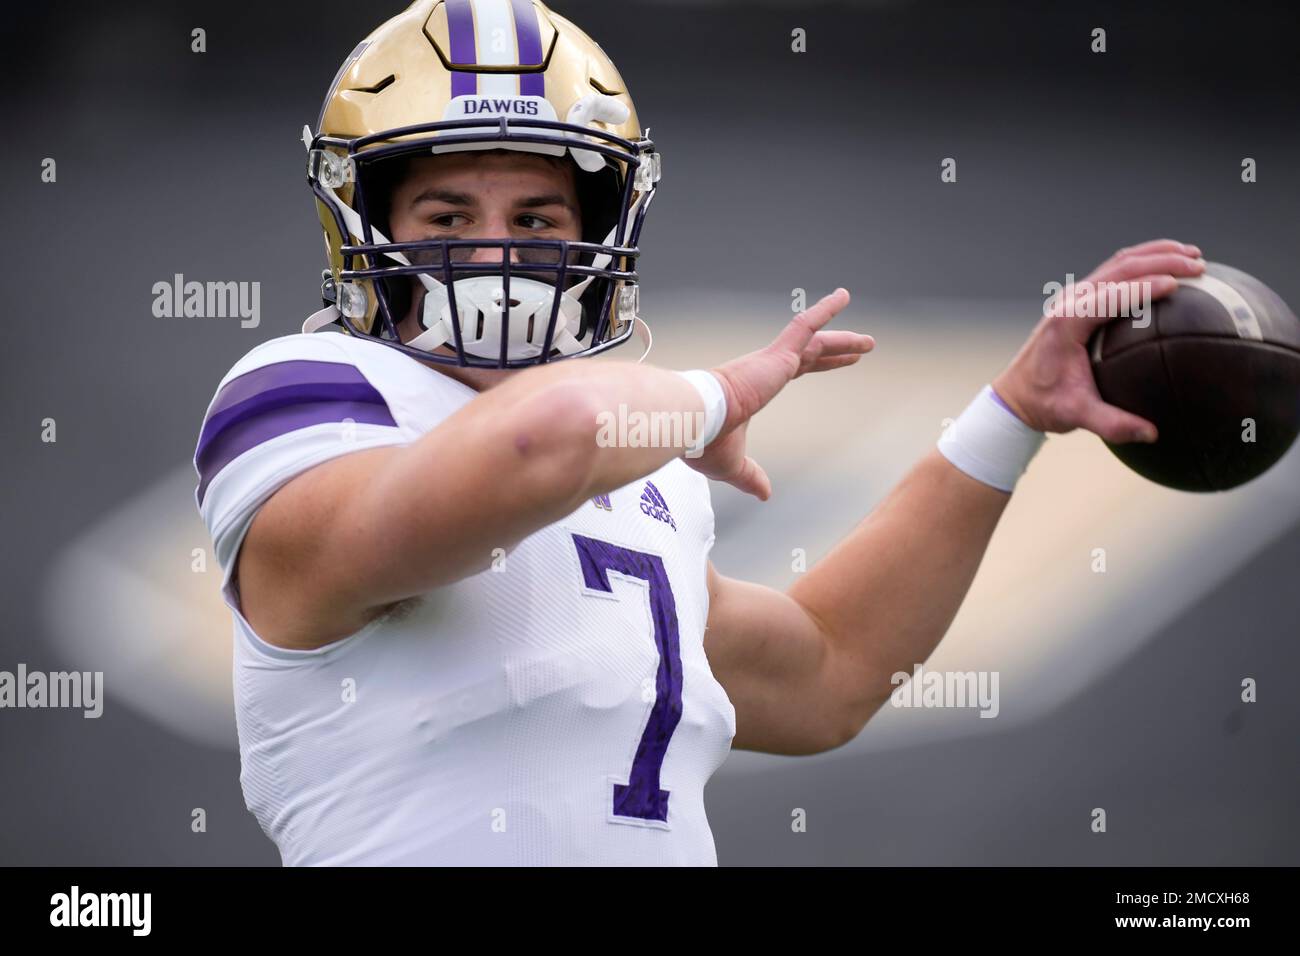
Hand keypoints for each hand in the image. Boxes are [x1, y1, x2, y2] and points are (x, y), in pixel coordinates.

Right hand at [688, 288, 873, 498]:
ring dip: (843, 340)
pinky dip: (825, 310)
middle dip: (836, 352)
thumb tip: (764, 495)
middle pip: (810, 355)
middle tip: (860, 349)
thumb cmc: (703, 441)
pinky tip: (844, 297)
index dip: (819, 366)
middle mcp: (764, 370)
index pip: (794, 371)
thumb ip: (751, 476)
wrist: (692, 422)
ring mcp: (771, 361)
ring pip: (815, 342)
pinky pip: (805, 325)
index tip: (840, 362)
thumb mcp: (734, 465)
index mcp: (755, 389)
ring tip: (870, 342)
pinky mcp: (776, 356)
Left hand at [992, 239, 1204, 442]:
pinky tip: (1171, 267)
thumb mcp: (1075, 416)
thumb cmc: (1045, 404)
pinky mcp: (1081, 298)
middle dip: (1162, 261)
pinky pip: (1116, 272)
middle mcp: (1070, 301)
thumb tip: (1152, 433)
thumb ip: (1112, 424)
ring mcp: (1075, 296)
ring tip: (1193, 255)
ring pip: (1119, 263)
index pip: (1110, 295)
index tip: (1177, 285)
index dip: (1143, 286)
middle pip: (1120, 268)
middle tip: (1200, 266)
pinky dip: (1145, 263)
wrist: (1017, 395)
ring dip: (1157, 254)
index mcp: (1068, 322)